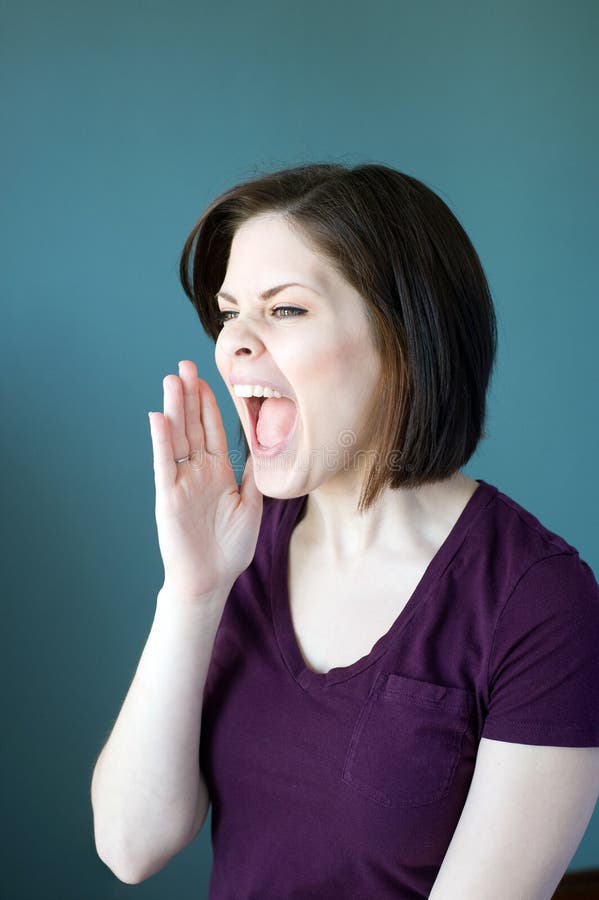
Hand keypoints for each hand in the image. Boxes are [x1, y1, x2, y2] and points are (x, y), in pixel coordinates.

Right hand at [148, 360, 262, 602]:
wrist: (210, 580)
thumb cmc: (230, 547)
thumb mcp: (251, 505)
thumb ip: (253, 475)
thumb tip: (267, 447)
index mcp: (218, 472)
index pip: (213, 431)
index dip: (210, 405)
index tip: (208, 378)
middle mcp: (198, 472)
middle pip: (192, 427)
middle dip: (189, 396)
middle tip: (185, 366)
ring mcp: (182, 482)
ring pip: (177, 438)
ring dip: (174, 409)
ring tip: (171, 381)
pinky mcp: (169, 497)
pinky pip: (164, 465)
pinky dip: (161, 441)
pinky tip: (159, 418)